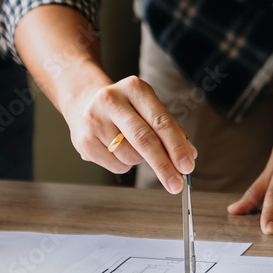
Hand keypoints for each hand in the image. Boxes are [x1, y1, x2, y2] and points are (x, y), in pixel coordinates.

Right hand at [61, 75, 196, 193]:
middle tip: (177, 184)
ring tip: (131, 145)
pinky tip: (116, 149)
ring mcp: (94, 120)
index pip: (161, 121)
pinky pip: (117, 166)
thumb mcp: (148, 108)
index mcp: (134, 88)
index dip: (177, 146)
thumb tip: (190, 155)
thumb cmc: (125, 108)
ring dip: (141, 160)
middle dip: (164, 166)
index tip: (187, 166)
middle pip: (145, 140)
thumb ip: (170, 129)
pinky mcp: (84, 141)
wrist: (83, 102)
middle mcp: (112, 100)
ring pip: (131, 156)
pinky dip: (125, 164)